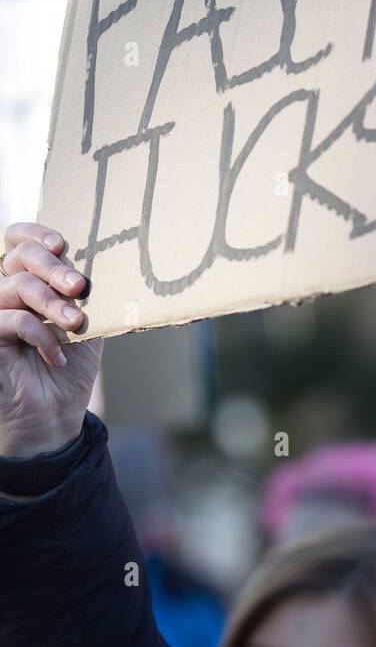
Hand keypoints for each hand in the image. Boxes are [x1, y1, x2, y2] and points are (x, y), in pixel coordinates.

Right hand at [0, 223, 102, 456]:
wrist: (56, 414)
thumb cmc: (71, 366)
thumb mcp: (87, 321)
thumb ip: (83, 292)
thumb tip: (95, 259)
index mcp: (29, 280)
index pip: (17, 239)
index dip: (34, 232)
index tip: (60, 244)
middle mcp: (6, 292)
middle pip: (19, 256)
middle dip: (53, 266)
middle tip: (79, 286)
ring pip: (16, 285)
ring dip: (52, 303)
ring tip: (76, 323)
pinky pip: (11, 320)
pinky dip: (40, 335)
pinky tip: (56, 356)